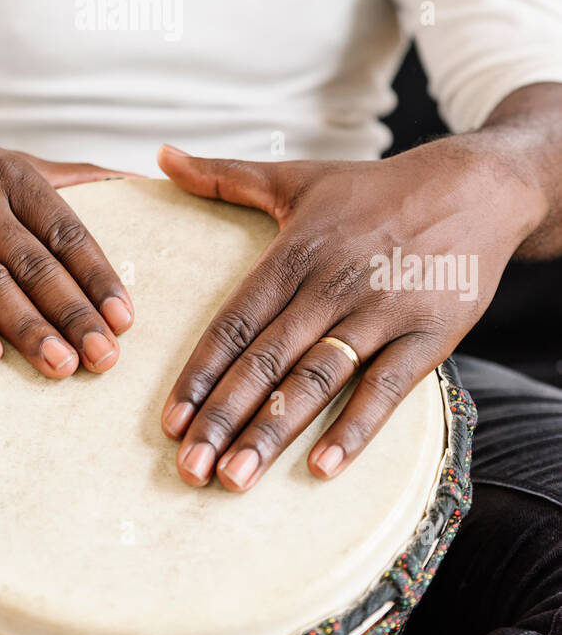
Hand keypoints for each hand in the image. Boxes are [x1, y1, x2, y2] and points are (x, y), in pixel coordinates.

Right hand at [0, 125, 140, 374]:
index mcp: (10, 172)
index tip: (124, 321)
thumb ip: (70, 177)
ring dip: (26, 326)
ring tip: (60, 366)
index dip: (97, 277)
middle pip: (31, 260)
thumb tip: (141, 179)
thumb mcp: (5, 164)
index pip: (65, 230)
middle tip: (103, 358)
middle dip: (72, 312)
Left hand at [156, 141, 533, 490]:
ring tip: (236, 479)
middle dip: (224, 417)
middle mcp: (331, 284)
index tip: (169, 421)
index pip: (235, 322)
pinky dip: (356, 428)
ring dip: (274, 432)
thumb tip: (161, 156)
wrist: (472, 187)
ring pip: (317, 379)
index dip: (200, 373)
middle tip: (189, 468)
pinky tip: (322, 468)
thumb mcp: (296, 178)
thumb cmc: (374, 189)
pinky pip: (387, 388)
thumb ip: (224, 176)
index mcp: (295, 251)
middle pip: (266, 359)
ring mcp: (381, 312)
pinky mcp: (428, 335)